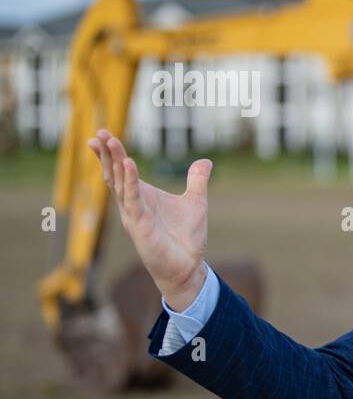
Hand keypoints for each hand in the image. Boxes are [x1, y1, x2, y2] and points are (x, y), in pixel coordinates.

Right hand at [87, 129, 211, 310]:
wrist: (188, 266)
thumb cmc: (186, 238)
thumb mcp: (196, 202)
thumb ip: (197, 181)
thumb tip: (206, 161)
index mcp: (141, 197)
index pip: (121, 172)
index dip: (112, 154)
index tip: (103, 135)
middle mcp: (132, 204)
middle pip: (115, 174)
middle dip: (107, 153)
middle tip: (100, 132)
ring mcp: (133, 215)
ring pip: (119, 183)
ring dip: (115, 161)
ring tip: (111, 140)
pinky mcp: (140, 225)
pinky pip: (133, 199)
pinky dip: (130, 181)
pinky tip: (129, 163)